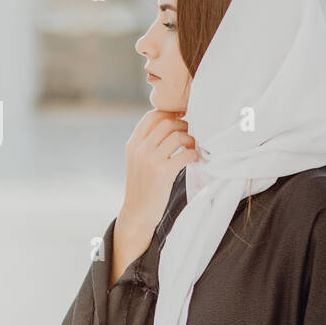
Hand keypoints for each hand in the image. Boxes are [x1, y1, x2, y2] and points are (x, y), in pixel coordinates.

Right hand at [118, 108, 197, 243]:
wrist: (137, 212)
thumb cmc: (142, 185)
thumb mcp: (137, 160)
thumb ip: (147, 142)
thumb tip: (170, 123)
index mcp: (132, 143)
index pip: (152, 116)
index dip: (169, 112)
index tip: (181, 117)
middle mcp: (140, 149)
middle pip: (167, 123)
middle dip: (183, 125)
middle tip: (189, 135)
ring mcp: (151, 160)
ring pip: (177, 136)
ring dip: (190, 140)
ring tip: (192, 148)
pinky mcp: (163, 173)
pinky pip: (185, 154)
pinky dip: (193, 154)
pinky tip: (193, 159)